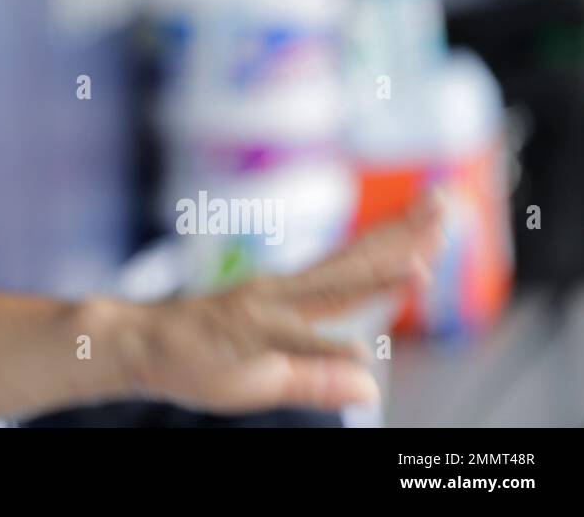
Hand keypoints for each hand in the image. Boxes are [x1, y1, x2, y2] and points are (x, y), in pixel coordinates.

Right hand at [123, 190, 445, 412]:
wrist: (137, 347)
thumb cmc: (199, 361)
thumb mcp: (270, 377)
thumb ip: (318, 376)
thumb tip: (368, 384)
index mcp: (292, 299)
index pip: (357, 267)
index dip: (399, 243)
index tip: (437, 217)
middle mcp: (282, 293)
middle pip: (354, 261)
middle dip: (403, 234)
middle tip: (446, 200)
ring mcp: (263, 309)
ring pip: (330, 288)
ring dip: (377, 275)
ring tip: (423, 262)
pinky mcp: (242, 333)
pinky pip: (289, 340)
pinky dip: (325, 343)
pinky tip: (361, 350)